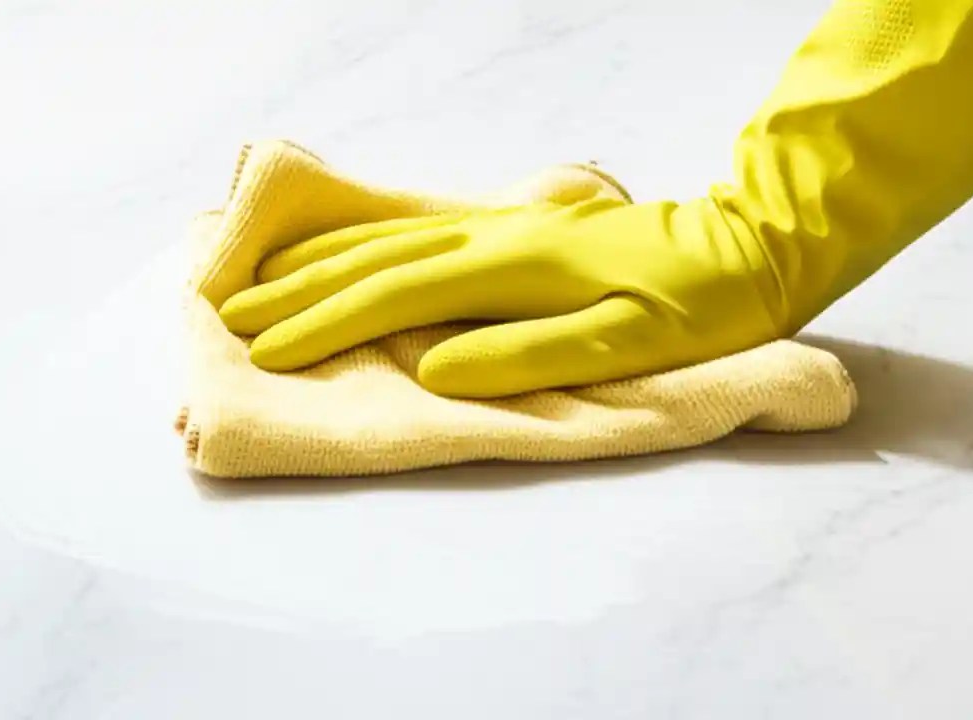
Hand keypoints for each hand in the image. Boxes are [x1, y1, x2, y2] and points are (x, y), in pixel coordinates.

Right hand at [218, 196, 787, 397]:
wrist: (743, 243)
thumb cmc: (692, 305)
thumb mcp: (625, 341)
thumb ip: (528, 353)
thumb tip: (435, 368)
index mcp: (509, 265)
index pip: (394, 293)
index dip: (325, 323)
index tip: (265, 352)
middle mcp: (490, 234)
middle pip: (372, 258)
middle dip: (298, 291)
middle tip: (230, 319)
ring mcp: (498, 224)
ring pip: (385, 238)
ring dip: (317, 263)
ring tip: (259, 283)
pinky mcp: (510, 228)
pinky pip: (414, 231)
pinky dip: (361, 243)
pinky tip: (340, 253)